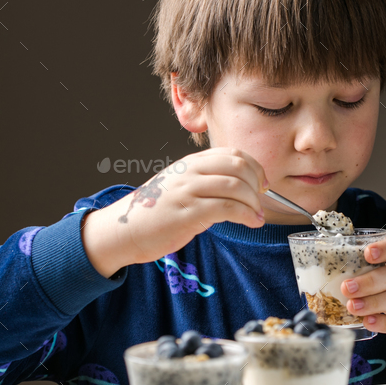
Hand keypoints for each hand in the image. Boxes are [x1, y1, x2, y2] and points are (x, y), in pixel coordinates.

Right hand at [82, 148, 268, 276]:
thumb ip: (206, 184)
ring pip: (235, 186)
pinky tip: (251, 222)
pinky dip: (246, 215)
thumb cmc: (154, 214)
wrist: (123, 231)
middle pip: (238, 166)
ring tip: (257, 216)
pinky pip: (227, 208)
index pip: (232, 153)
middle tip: (261, 201)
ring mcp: (187, 190)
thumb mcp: (181, 188)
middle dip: (257, 184)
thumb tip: (240, 191)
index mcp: (190, 163)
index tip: (262, 183)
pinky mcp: (187, 212)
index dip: (254, 167)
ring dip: (254, 203)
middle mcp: (190, 172)